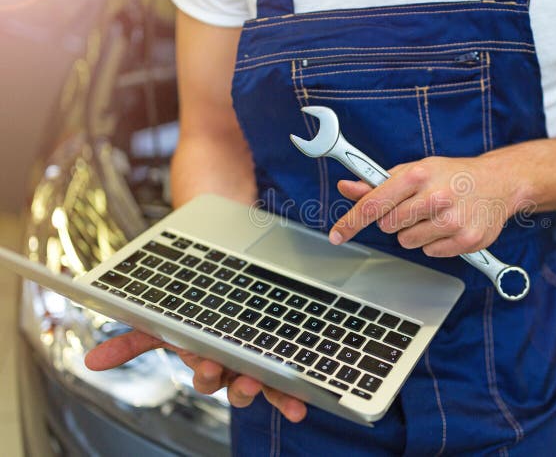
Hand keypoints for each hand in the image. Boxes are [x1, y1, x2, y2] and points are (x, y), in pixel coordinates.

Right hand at [85, 330, 306, 421]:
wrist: (236, 311)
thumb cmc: (199, 323)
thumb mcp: (167, 328)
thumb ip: (133, 342)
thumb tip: (92, 362)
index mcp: (205, 360)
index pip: (203, 374)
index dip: (205, 372)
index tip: (207, 363)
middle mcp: (229, 371)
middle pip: (228, 385)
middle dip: (230, 382)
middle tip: (234, 373)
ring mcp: (253, 373)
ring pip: (253, 390)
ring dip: (257, 391)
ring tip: (261, 384)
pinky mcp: (276, 376)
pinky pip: (282, 392)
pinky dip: (291, 402)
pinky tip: (301, 408)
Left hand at [330, 154, 525, 256]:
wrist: (499, 182)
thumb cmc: (451, 175)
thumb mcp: (415, 170)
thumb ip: (379, 182)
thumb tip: (347, 187)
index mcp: (418, 174)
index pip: (373, 204)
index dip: (350, 222)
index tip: (336, 235)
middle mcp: (435, 197)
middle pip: (388, 226)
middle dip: (394, 220)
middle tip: (414, 208)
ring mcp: (452, 220)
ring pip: (408, 242)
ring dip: (414, 233)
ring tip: (435, 216)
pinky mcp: (466, 240)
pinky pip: (430, 252)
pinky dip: (434, 243)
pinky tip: (449, 227)